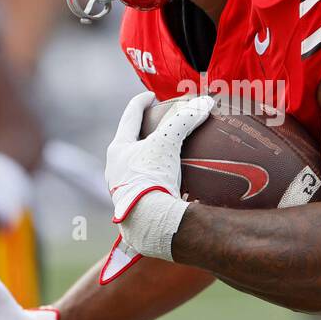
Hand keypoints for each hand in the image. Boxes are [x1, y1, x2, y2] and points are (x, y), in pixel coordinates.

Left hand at [105, 91, 213, 260]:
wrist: (150, 223)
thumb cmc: (152, 177)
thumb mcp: (169, 142)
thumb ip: (186, 119)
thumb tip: (206, 102)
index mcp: (118, 149)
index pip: (130, 116)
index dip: (142, 102)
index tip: (152, 96)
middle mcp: (115, 169)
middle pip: (130, 142)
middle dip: (145, 133)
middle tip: (160, 125)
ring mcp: (122, 191)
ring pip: (136, 167)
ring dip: (150, 159)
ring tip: (168, 156)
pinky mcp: (134, 209)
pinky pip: (146, 188)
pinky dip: (157, 180)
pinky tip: (170, 184)